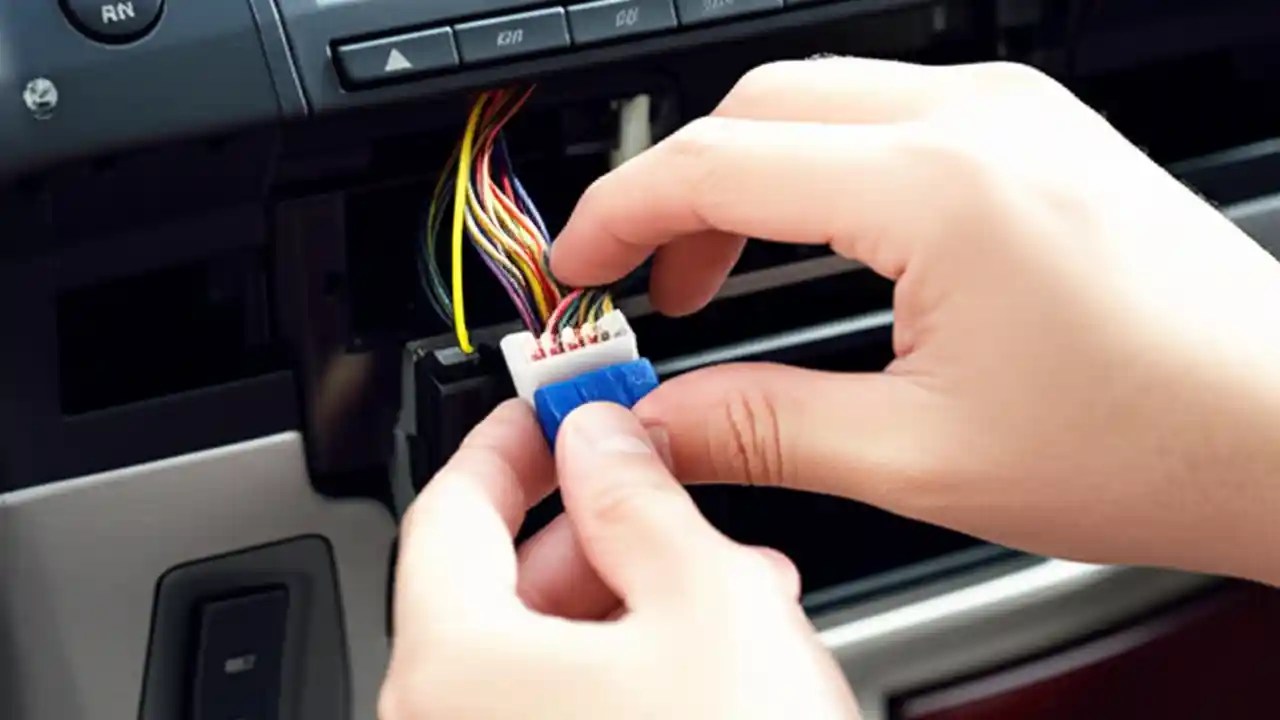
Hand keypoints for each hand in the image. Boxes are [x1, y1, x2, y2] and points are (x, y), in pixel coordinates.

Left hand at [380, 400, 858, 719]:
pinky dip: (620, 673)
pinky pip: (555, 716)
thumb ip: (639, 500)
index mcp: (455, 663)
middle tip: (659, 495)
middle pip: (494, 587)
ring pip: (536, 657)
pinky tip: (703, 661)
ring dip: (622, 602)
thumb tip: (600, 442)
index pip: (448, 510)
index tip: (549, 412)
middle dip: (591, 530)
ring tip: (721, 583)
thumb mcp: (708, 603)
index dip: (507, 444)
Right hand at [550, 58, 1279, 584]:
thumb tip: (660, 419)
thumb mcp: (921, 457)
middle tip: (649, 289)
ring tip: (722, 279)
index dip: (620, 214)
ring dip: (744, 176)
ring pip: (817, 100)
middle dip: (675, 192)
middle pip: (756, 107)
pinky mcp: (1033, 131)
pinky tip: (812, 240)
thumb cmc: (1152, 439)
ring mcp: (1013, 111)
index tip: (579, 269)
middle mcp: (978, 117)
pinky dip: (815, 170)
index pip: (716, 161)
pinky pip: (885, 116)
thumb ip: (761, 426)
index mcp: (940, 186)